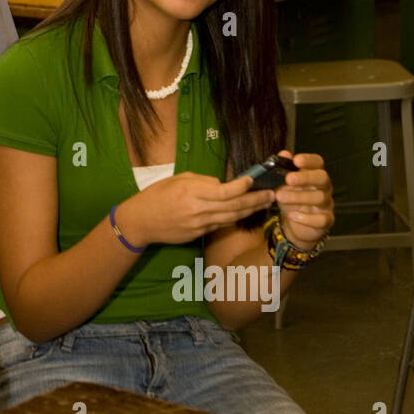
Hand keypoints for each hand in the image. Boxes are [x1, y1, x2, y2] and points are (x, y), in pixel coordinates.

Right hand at [117, 171, 274, 248]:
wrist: (141, 222)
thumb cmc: (156, 196)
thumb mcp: (177, 179)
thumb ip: (202, 181)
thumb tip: (221, 184)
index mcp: (192, 192)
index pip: (226, 191)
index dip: (243, 186)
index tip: (254, 180)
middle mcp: (198, 209)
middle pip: (234, 205)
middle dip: (256, 200)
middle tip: (272, 194)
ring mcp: (199, 224)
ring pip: (231, 217)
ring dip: (250, 210)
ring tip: (265, 204)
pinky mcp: (198, 234)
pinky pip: (221, 225)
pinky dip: (235, 218)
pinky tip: (245, 213)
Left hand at [272, 151, 333, 249]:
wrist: (295, 225)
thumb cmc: (292, 201)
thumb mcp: (284, 185)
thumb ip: (284, 170)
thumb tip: (283, 154)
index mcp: (314, 175)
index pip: (317, 162)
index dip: (309, 160)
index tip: (296, 160)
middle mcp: (324, 188)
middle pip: (322, 177)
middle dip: (305, 177)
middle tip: (288, 179)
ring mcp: (327, 204)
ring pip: (320, 197)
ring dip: (298, 197)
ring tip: (281, 197)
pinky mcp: (326, 220)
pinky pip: (321, 219)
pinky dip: (306, 218)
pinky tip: (292, 215)